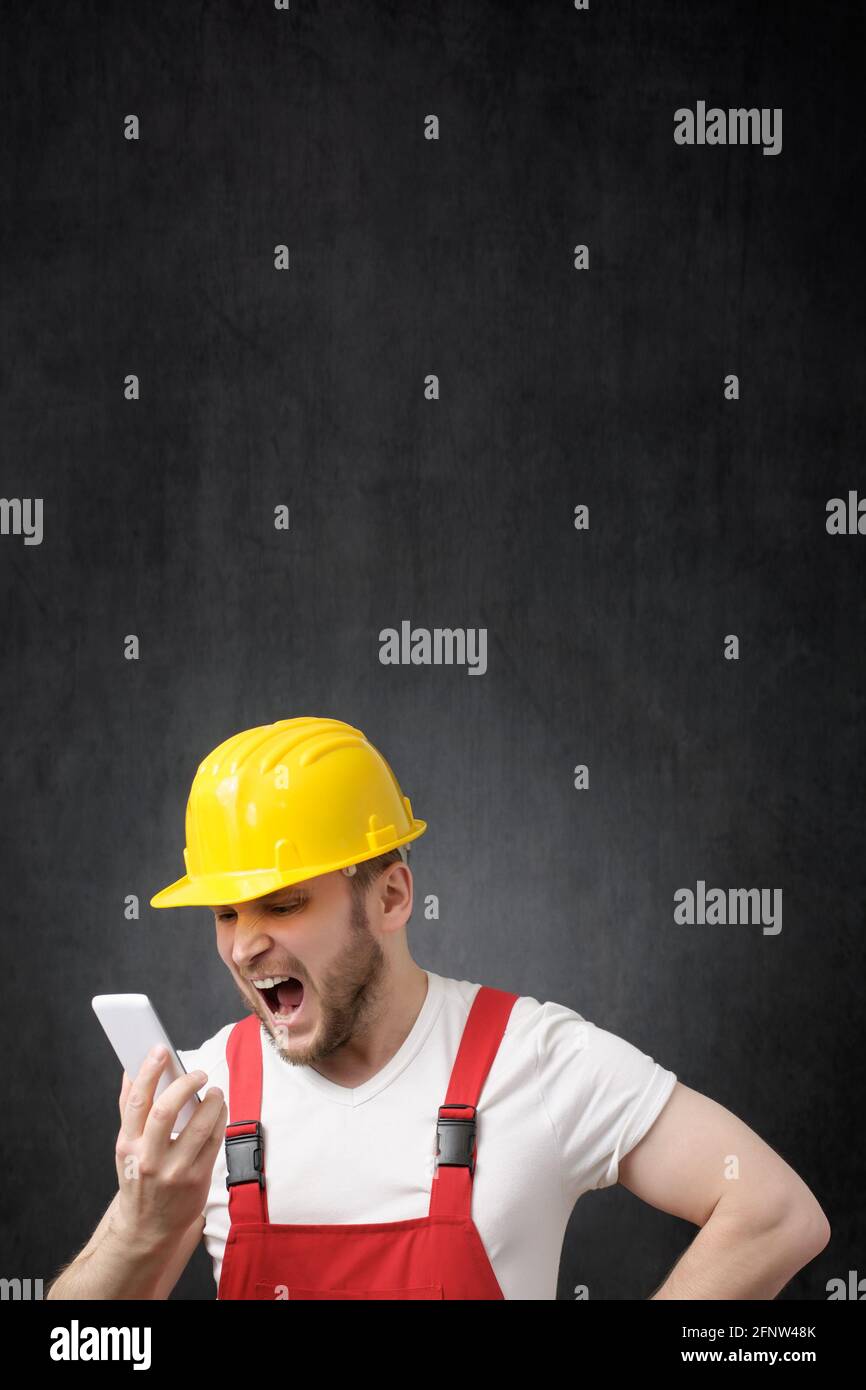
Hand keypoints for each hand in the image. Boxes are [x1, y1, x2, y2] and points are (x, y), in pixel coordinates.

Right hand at [113, 1047, 226, 1250]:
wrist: (148, 1228)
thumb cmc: (139, 1178)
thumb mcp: (127, 1147)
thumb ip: (128, 1109)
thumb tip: (129, 1071)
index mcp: (127, 1145)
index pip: (137, 1101)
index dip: (149, 1072)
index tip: (161, 1050)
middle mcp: (149, 1158)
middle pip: (166, 1110)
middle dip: (185, 1083)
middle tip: (199, 1073)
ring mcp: (174, 1170)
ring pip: (198, 1125)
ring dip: (211, 1101)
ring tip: (214, 1091)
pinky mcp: (197, 1179)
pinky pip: (214, 1140)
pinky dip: (220, 1119)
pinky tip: (219, 1109)